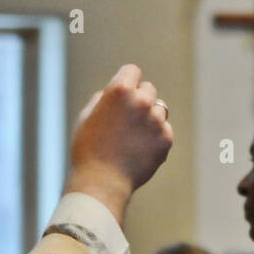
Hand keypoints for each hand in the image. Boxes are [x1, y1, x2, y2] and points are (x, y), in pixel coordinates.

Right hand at [67, 64, 173, 221]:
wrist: (102, 183)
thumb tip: (115, 92)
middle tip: (126, 120)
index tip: (122, 94)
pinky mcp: (166, 138)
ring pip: (159, 109)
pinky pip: (164, 129)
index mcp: (119, 91)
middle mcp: (141, 101)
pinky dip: (155, 137)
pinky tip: (139, 149)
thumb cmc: (88, 150)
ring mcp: (156, 120)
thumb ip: (104, 98)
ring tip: (132, 136)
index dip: (126, 81)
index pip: (132, 71)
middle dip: (139, 99)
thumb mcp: (86, 117)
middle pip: (148, 89)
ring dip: (149, 117)